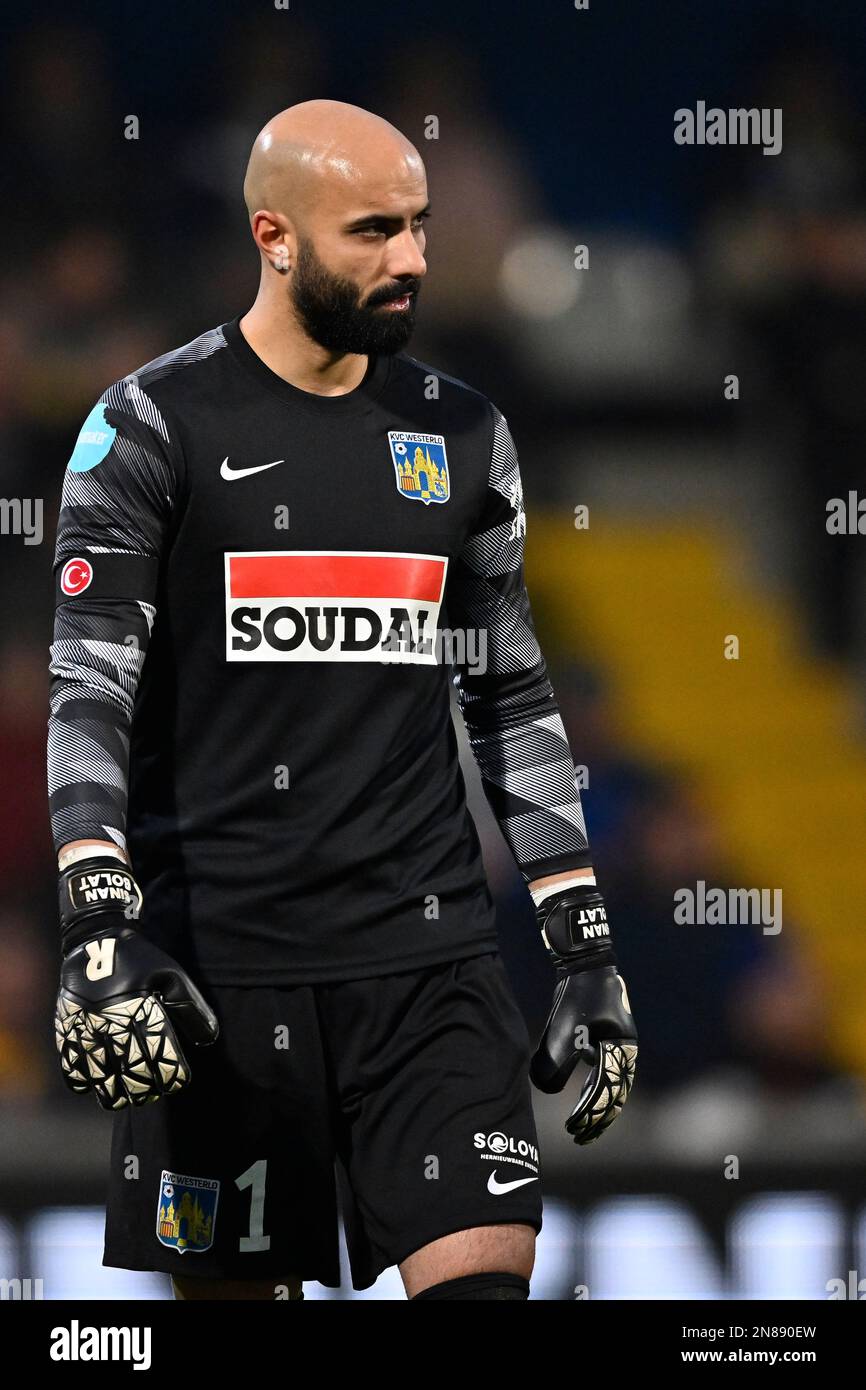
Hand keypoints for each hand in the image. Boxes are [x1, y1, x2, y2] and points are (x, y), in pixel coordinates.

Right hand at [55, 856, 217, 1108]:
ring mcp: (85, 1026)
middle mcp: (112, 1021)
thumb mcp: (173, 976)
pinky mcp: (66, 1027)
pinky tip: (94, 1086)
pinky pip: (71, 1065)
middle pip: (130, 1072)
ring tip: (126, 1097)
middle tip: (154, 1093)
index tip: (179, 1081)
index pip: (159, 1056)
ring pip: (100, 1076)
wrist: (96, 939)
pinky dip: (82, 1081)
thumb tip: (209, 1039)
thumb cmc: (141, 960)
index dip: (172, 1076)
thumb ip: (192, 1008)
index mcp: (141, 1008)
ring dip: (115, 1093)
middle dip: (146, 1089)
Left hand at [530, 884, 636, 1143]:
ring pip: (610, 1081)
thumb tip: (546, 1090)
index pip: (607, 1094)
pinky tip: (578, 1091)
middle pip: (615, 1093)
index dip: (591, 1115)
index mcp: (621, 1051)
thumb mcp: (564, 1029)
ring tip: (582, 1121)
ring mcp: (617, 1040)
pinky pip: (603, 1067)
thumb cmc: (579, 993)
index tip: (574, 1130)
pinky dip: (593, 1083)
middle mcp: (624, 1049)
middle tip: (581, 1135)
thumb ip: (555, 1062)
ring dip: (597, 1102)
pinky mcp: (606, 1032)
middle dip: (598, 1116)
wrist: (586, 960)